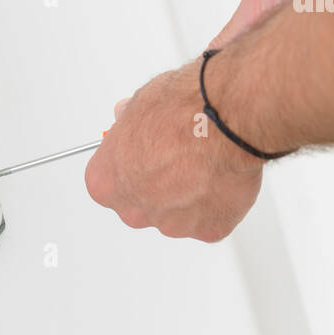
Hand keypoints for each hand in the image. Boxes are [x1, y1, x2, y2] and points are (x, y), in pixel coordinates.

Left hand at [84, 61, 262, 240]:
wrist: (225, 119)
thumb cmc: (182, 110)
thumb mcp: (141, 104)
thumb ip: (130, 125)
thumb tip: (132, 123)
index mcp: (108, 182)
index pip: (108, 180)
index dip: (128, 162)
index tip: (140, 151)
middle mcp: (135, 210)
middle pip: (140, 202)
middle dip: (156, 182)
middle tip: (175, 154)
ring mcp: (173, 224)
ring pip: (176, 212)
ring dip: (187, 193)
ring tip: (203, 160)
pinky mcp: (208, 231)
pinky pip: (208, 218)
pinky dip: (215, 202)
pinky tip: (220, 174)